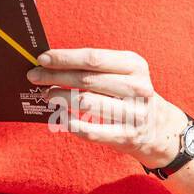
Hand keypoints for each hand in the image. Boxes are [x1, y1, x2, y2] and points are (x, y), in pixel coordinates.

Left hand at [27, 48, 187, 167]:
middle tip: (34, 76)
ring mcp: (134, 113)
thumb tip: (51, 62)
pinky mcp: (127, 136)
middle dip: (55, 76)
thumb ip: (94, 66)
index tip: (42, 58)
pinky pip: (91, 130)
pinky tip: (60, 117)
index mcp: (135, 65)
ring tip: (47, 94)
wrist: (160, 128)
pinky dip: (71, 123)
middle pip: (86, 79)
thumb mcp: (124, 72)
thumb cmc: (129, 93)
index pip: (93, 58)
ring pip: (86, 102)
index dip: (65, 58)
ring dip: (60, 98)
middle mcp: (137, 87)